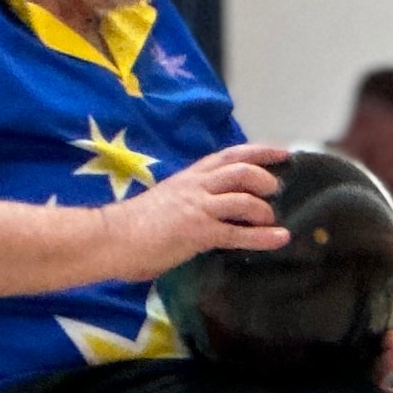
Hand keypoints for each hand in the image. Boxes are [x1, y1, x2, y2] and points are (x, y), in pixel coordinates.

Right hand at [97, 142, 289, 280]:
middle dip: (265, 178)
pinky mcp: (198, 232)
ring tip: (270, 219)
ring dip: (263, 209)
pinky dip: (263, 237)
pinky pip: (238, 233)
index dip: (259, 152)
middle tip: (276, 189)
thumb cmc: (133, 224)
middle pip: (241, 171)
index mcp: (189, 177)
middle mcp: (196, 186)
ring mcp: (198, 208)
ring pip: (243, 198)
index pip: (229, 156)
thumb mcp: (167, 201)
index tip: (282, 152)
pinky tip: (279, 239)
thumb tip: (214, 211)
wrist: (110, 237)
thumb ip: (191, 200)